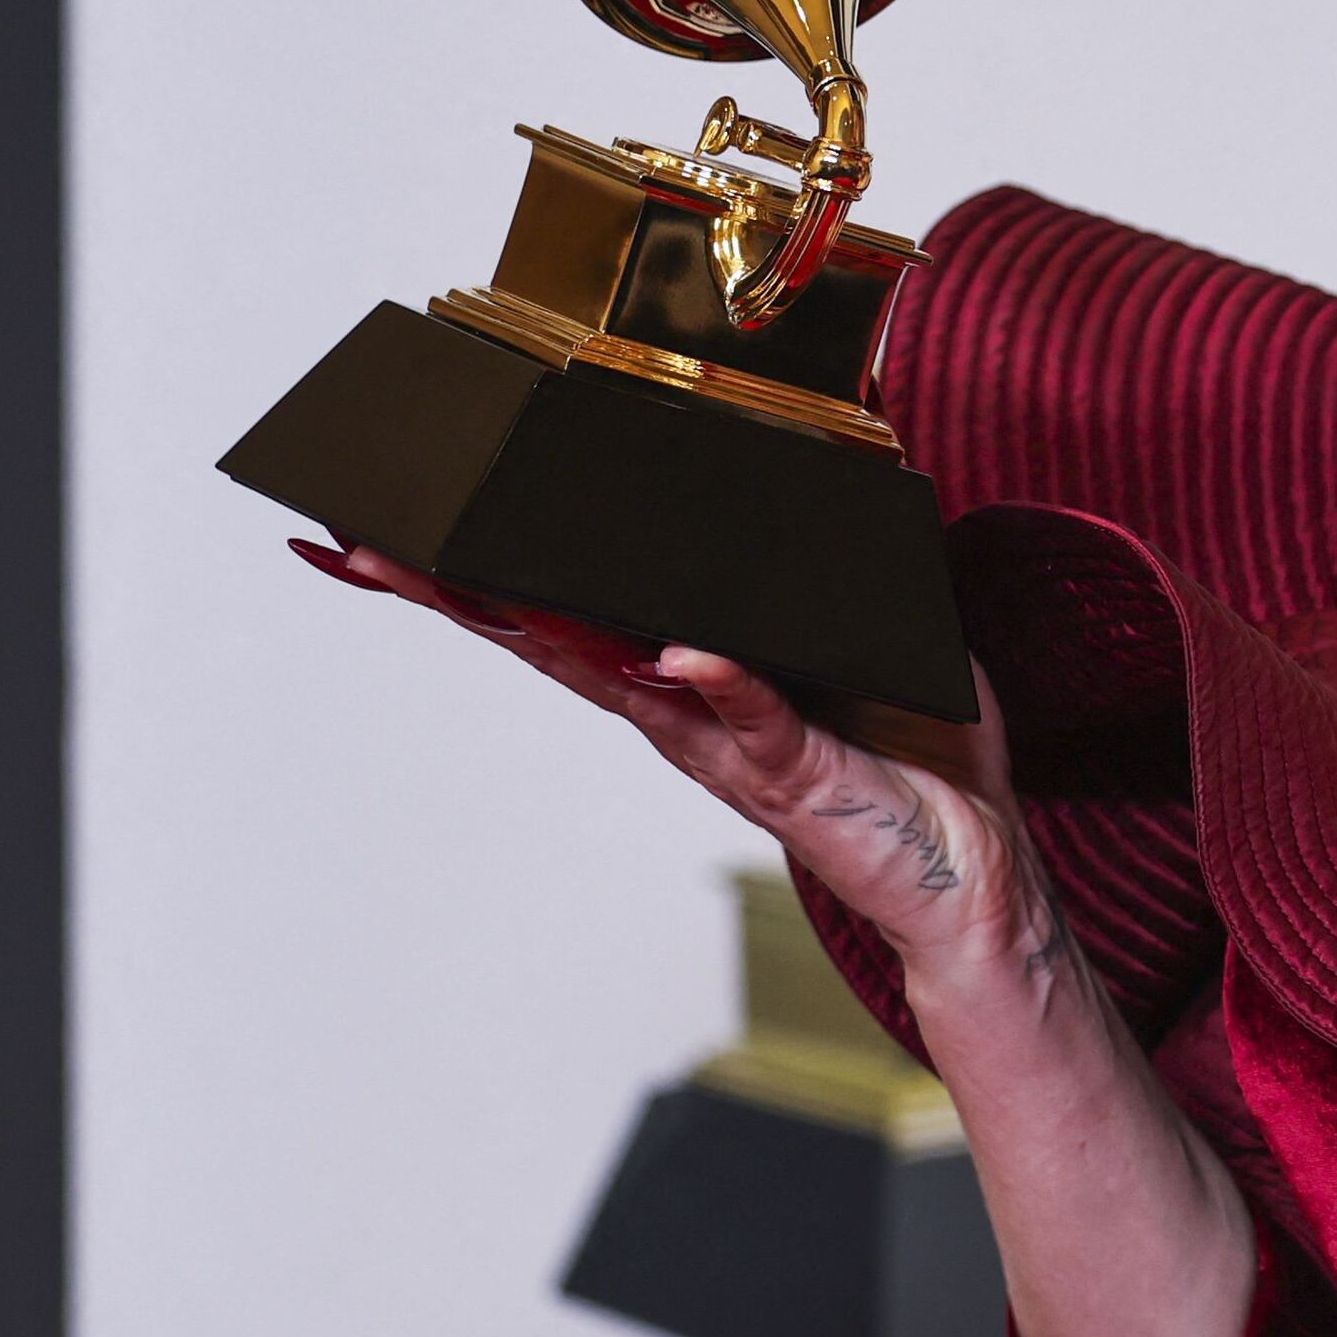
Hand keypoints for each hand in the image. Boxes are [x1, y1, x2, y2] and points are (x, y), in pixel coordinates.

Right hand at [285, 536, 1034, 976]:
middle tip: (363, 544)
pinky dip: (721, 680)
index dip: (486, 570)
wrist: (973, 864)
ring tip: (460, 578)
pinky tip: (680, 648)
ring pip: (615, 676)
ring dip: (540, 628)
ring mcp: (728, 741)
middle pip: (547, 639)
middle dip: (454, 593)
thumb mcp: (860, 627)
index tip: (401, 526)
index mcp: (688, 666)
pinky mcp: (794, 770)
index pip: (569, 609)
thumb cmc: (914, 747)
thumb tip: (793, 472)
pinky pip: (752, 716)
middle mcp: (684, 707)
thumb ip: (814, 568)